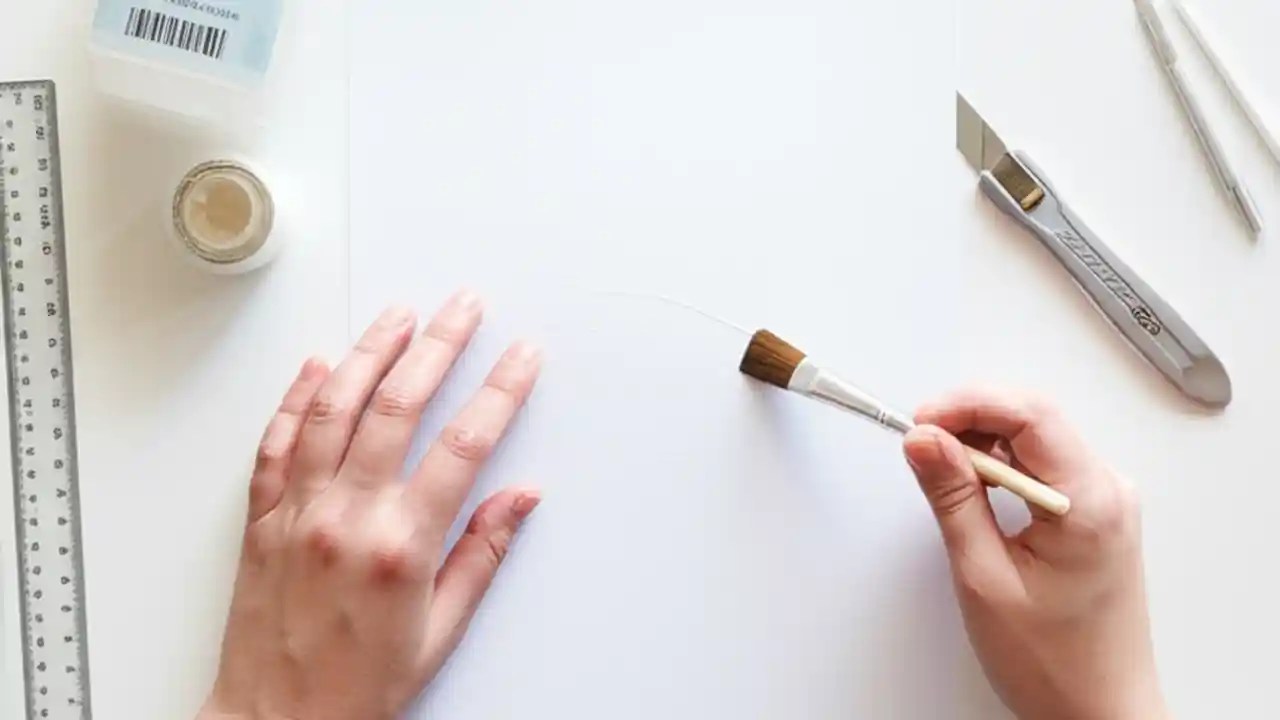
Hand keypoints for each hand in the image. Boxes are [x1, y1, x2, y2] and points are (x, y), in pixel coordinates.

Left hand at [199, 292, 541, 719]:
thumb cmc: (357, 689)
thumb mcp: (441, 631)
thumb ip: (481, 554)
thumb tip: (520, 497)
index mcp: (400, 546)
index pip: (463, 445)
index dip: (499, 391)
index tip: (521, 358)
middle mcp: (346, 516)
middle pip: (397, 406)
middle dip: (438, 346)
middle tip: (464, 308)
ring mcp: (298, 511)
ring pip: (332, 407)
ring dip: (368, 353)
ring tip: (398, 316)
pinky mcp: (262, 519)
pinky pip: (277, 442)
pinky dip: (296, 397)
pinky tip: (316, 366)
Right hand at [902, 388, 1167, 719]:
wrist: (1100, 713)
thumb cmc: (1056, 663)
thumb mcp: (984, 576)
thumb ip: (953, 499)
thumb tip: (924, 441)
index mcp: (1091, 502)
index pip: (1029, 416)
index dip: (968, 405)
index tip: (919, 421)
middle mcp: (1109, 491)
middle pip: (1033, 420)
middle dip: (970, 419)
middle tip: (919, 441)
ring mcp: (1105, 502)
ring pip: (1036, 440)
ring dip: (984, 443)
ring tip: (940, 470)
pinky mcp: (1093, 514)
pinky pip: (1043, 467)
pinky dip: (1002, 466)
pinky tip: (973, 486)